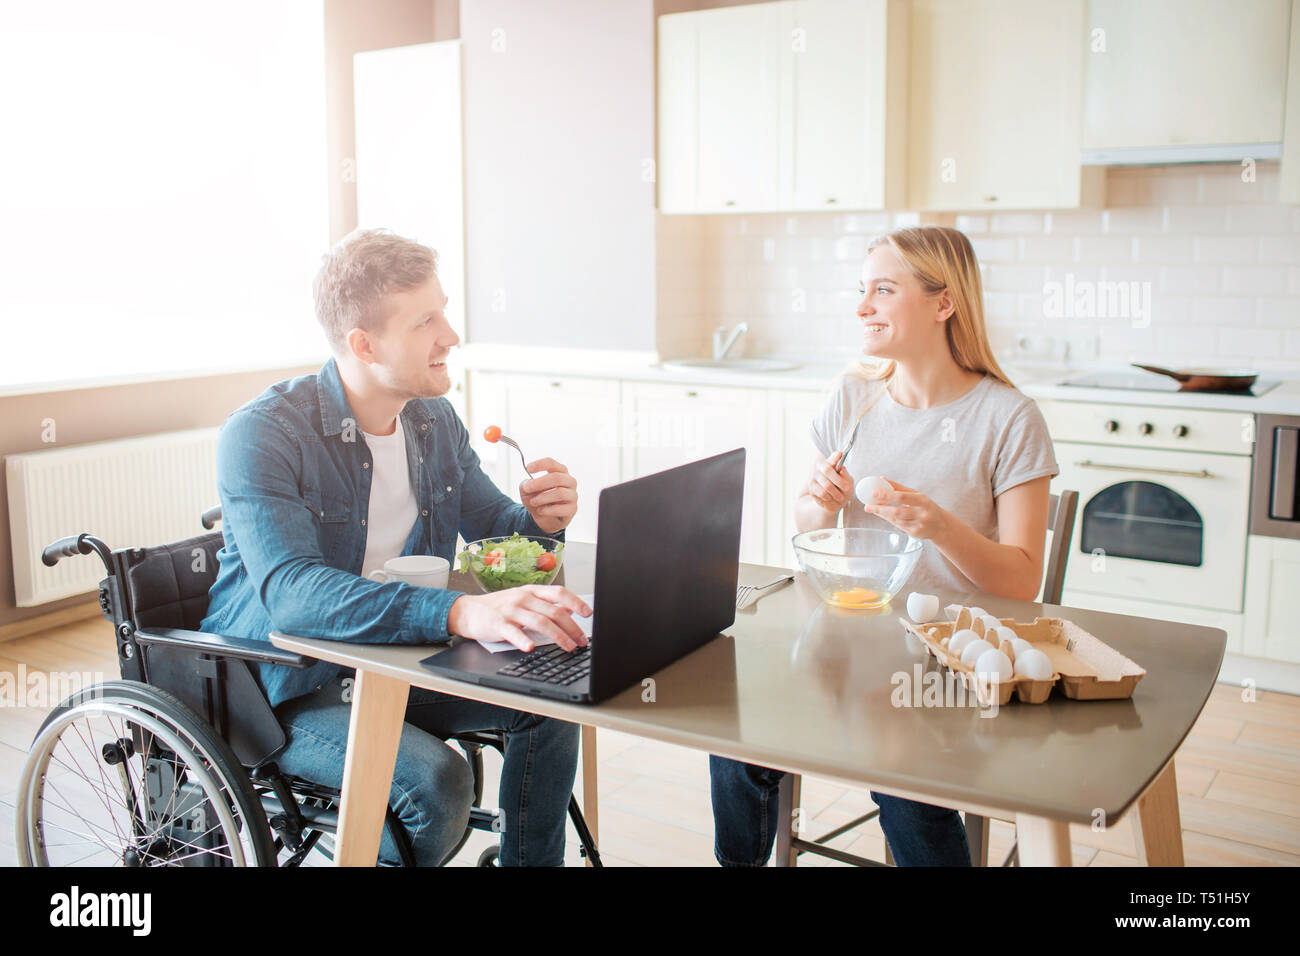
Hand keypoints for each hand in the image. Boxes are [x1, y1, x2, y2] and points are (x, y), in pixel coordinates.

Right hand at [446, 585, 591, 652]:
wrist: (468, 611)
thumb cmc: (498, 607)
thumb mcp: (524, 600)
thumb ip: (545, 605)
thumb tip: (570, 610)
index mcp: (532, 591)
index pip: (559, 593)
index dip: (575, 602)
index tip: (588, 613)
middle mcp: (523, 598)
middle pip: (554, 611)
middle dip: (572, 628)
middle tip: (581, 641)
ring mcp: (511, 610)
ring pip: (540, 622)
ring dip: (558, 636)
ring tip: (568, 647)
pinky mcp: (498, 623)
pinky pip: (513, 632)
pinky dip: (523, 640)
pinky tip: (531, 647)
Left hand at [520, 458, 577, 534]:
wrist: (544, 517)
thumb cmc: (538, 498)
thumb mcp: (527, 490)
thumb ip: (526, 485)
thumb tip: (529, 484)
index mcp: (559, 471)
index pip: (551, 463)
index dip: (540, 464)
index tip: (528, 468)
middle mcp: (569, 481)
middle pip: (557, 477)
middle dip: (540, 483)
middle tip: (527, 488)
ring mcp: (572, 495)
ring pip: (560, 493)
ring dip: (543, 497)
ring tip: (533, 502)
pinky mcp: (572, 509)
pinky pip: (560, 508)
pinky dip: (547, 510)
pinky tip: (540, 510)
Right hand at [805, 451, 853, 512]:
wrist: (834, 500)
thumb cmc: (841, 487)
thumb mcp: (847, 480)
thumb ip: (845, 474)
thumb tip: (842, 468)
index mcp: (828, 462)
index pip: (831, 458)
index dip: (834, 457)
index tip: (839, 454)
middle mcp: (819, 468)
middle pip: (827, 470)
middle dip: (839, 480)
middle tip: (847, 487)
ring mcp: (813, 478)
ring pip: (826, 485)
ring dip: (836, 493)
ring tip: (840, 497)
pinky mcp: (811, 489)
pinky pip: (822, 494)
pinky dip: (829, 498)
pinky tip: (831, 497)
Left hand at [861, 478, 950, 539]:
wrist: (941, 525)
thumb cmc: (925, 506)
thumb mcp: (916, 494)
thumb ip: (899, 487)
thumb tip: (881, 479)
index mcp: (923, 500)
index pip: (902, 497)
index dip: (887, 495)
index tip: (874, 493)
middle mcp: (922, 514)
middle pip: (897, 511)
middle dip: (880, 509)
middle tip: (867, 506)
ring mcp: (919, 525)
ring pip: (896, 520)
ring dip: (883, 514)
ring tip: (872, 509)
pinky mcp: (915, 533)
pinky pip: (898, 526)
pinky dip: (890, 520)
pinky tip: (884, 515)